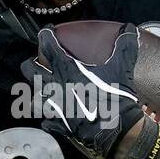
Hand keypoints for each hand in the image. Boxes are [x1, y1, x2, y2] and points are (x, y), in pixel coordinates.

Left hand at [20, 24, 147, 158]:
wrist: (116, 130)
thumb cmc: (116, 97)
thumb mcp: (123, 68)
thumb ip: (124, 45)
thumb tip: (130, 28)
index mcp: (67, 70)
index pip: (47, 46)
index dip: (45, 34)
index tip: (47, 30)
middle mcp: (55, 86)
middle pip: (29, 70)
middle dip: (31, 63)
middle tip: (38, 62)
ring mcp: (54, 107)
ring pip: (33, 96)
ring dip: (37, 91)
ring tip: (43, 89)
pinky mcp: (59, 124)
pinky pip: (46, 120)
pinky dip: (48, 117)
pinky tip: (53, 116)